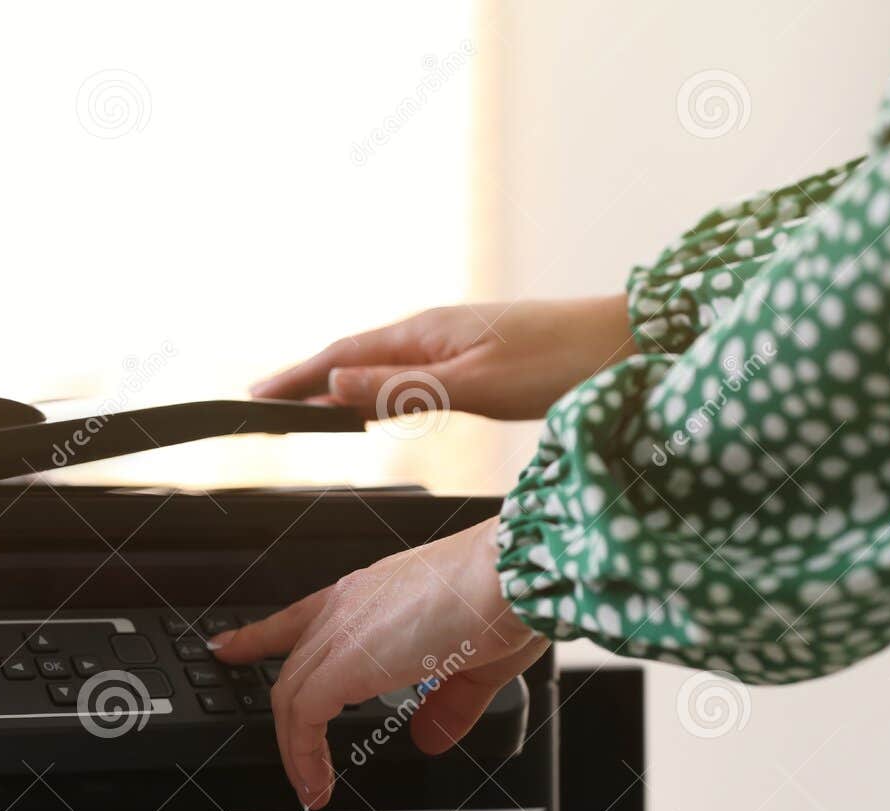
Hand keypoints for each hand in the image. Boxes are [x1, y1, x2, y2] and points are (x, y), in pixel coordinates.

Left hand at [208, 517, 548, 809]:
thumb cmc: (506, 600)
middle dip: (271, 701)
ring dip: (294, 745)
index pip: (302, 615)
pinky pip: (302, 716)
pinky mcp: (343, 660)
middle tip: (274, 738)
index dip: (262, 636)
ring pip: (291, 692)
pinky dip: (303, 755)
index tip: (230, 646)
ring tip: (310, 785)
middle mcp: (348, 605)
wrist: (513, 576)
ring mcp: (342, 629)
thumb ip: (446, 705)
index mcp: (374, 593)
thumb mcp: (473, 664)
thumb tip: (428, 738)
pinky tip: (316, 784)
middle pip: (292, 661)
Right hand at [249, 296, 635, 420]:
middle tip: (265, 400)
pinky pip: (411, 369)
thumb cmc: (563, 361)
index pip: (343, 357)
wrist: (632, 342)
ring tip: (307, 401)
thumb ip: (404, 389)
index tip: (257, 395)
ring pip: (383, 363)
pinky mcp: (480, 353)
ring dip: (341, 381)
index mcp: (427, 333)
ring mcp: (458, 339)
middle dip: (308, 377)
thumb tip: (336, 386)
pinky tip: (381, 397)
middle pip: (355, 356)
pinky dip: (380, 384)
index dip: (298, 377)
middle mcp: (436, 330)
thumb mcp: (476, 385)